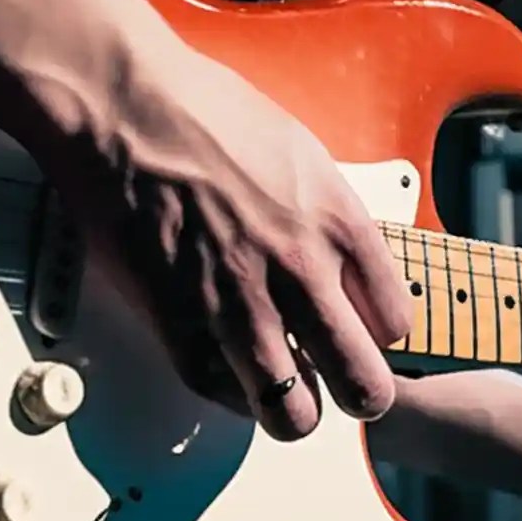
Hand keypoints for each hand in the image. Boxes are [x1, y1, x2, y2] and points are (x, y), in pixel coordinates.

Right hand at [41, 49, 411, 439]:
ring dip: (295, 412)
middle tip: (344, 386)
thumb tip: (350, 265)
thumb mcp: (306, 157)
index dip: (380, 335)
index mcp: (340, 224)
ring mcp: (240, 304)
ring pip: (294, 414)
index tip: (363, 331)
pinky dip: (233, 396)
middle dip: (360, 394)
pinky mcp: (179, 322)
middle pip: (364, 383)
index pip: (396, 323)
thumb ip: (335, 220)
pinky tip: (235, 375)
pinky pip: (222, 395)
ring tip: (288, 396)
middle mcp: (301, 271)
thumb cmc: (208, 116)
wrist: (125, 106)